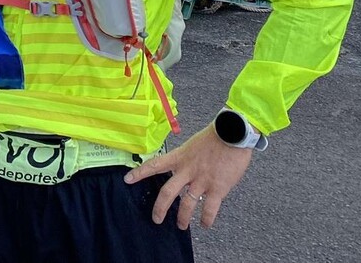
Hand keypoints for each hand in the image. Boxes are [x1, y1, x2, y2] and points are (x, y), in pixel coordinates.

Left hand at [124, 124, 254, 229]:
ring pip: (187, 204)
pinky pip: (209, 208)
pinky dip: (206, 219)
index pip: (154, 165)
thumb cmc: (214, 137)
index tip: (127, 180)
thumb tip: (185, 171)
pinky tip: (205, 225)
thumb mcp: (193, 145)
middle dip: (160, 208)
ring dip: (183, 217)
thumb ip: (187, 160)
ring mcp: (202, 180)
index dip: (140, 173)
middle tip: (156, 218)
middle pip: (167, 192)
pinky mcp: (218, 188)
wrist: (233, 133)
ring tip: (181, 225)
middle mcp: (187, 170)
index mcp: (179, 157)